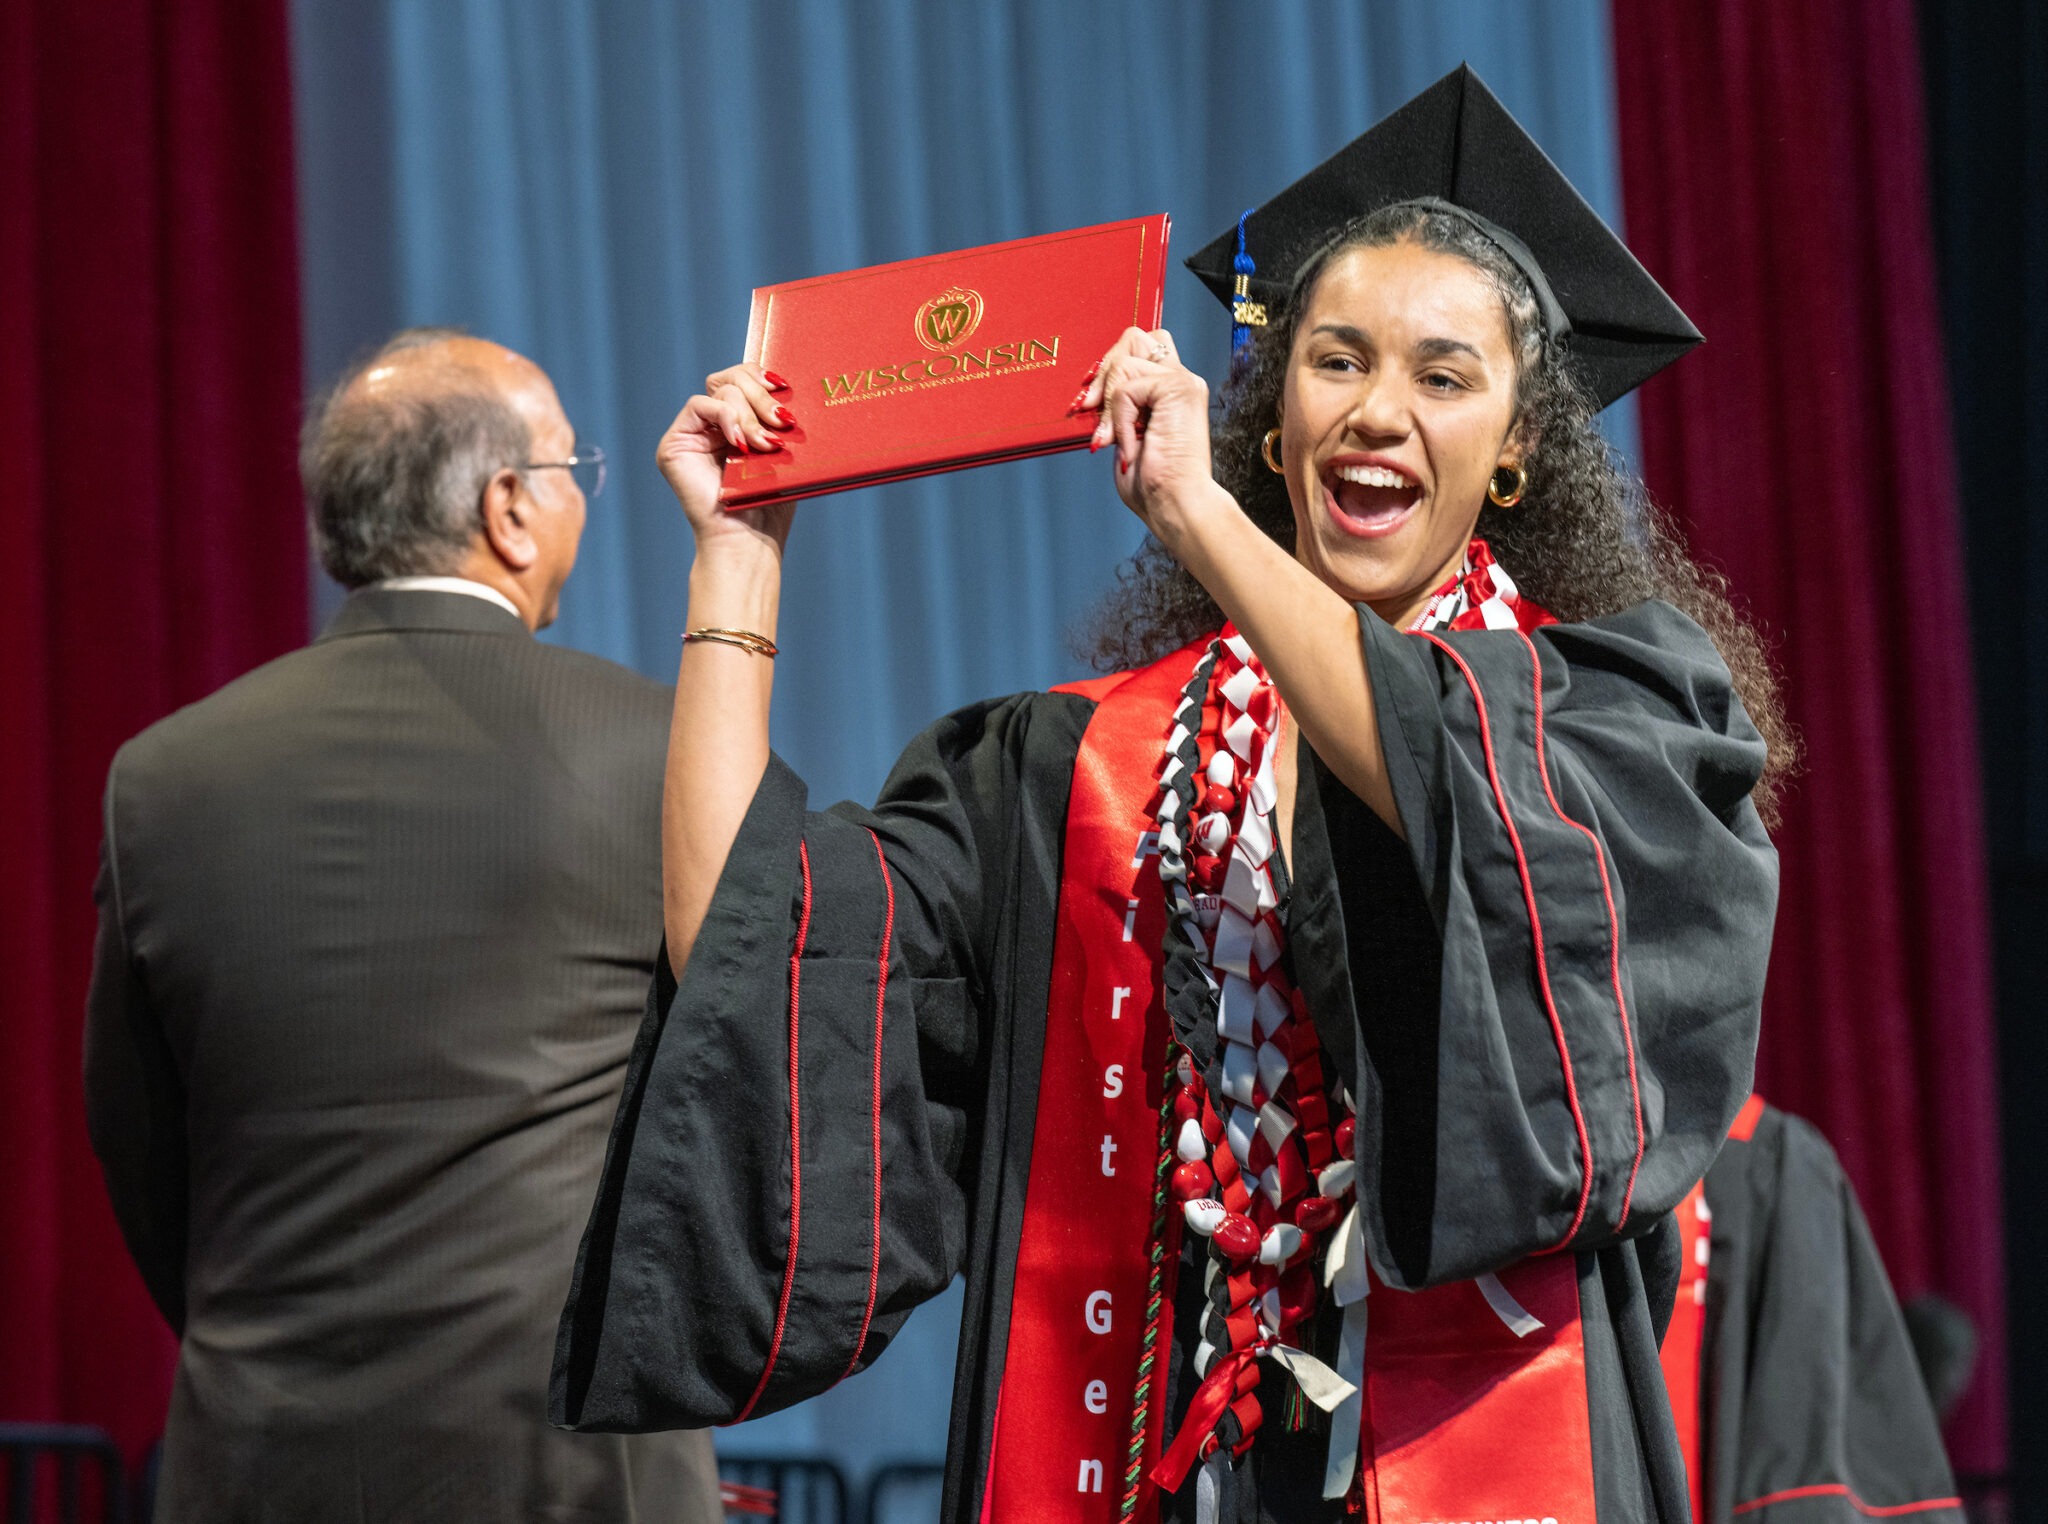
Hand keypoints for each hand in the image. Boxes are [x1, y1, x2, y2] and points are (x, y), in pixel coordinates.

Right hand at [656, 362, 798, 557]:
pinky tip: (740, 442)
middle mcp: (712, 426)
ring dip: (750, 414)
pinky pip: (698, 405)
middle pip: (732, 378)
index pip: (744, 379)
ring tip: (765, 446)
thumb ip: (776, 418)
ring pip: (721, 389)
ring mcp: (692, 434)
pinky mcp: (674, 444)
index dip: (762, 377)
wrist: (748, 541)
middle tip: (782, 421)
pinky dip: (725, 416)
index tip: (785, 388)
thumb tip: (787, 386)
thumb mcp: (781, 453)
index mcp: (736, 425)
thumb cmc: (769, 505)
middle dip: (760, 396)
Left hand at [1075, 327, 1230, 545]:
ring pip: (1125, 361)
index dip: (1112, 362)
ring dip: (1108, 403)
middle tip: (1088, 406)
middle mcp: (1181, 380)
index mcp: (1172, 390)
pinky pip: (1126, 389)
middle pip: (1135, 338)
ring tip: (1113, 439)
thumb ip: (1118, 408)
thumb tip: (1091, 391)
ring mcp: (1182, 382)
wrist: (1175, 504)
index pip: (1142, 346)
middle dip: (1104, 368)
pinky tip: (1130, 444)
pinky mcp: (1177, 388)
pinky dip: (1119, 419)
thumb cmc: (1152, 485)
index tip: (1090, 397)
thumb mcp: (1125, 438)